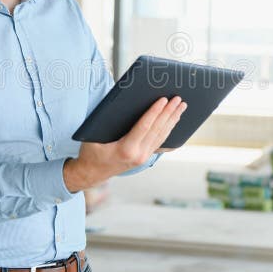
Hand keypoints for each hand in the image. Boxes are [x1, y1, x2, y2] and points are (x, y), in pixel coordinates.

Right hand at [63, 96, 186, 191]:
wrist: (91, 173)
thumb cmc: (91, 152)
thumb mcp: (94, 136)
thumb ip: (107, 122)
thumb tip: (122, 102)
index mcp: (126, 149)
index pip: (144, 126)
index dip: (155, 112)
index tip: (163, 99)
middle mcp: (138, 155)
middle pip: (157, 130)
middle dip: (169, 112)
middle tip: (178, 98)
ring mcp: (143, 158)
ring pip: (162, 135)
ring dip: (172, 119)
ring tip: (181, 106)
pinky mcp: (145, 157)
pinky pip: (160, 141)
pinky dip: (168, 129)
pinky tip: (175, 120)